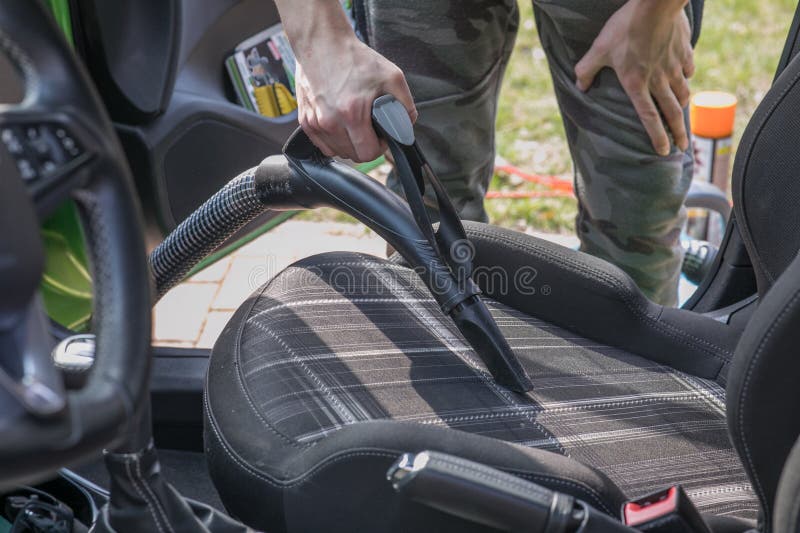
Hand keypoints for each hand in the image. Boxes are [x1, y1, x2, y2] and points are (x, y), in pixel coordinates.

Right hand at [295, 38, 416, 161]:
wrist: (321, 43)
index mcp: (352, 113)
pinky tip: (340, 123)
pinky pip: (323, 145)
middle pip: (353, 156)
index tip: (380, 135)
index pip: (368, 154)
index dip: (379, 147)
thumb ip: (405, 105)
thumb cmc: (355, 58)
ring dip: (349, 143)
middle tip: (369, 128)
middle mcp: (330, 121)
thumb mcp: (392, 76)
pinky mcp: (305, 121)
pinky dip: (333, 140)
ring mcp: (315, 122)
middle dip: (365, 145)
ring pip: (337, 152)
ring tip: (354, 124)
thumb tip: (407, 126)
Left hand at [574, 0, 693, 155]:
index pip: (648, 117)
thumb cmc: (624, 28)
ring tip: (683, 118)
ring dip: (683, 108)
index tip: (663, 151)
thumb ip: (587, 69)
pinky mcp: (684, 52)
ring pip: (683, 93)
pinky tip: (686, 79)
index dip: (656, 136)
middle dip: (678, 132)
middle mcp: (658, 80)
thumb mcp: (599, 49)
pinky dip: (687, 78)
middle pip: (671, 112)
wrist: (655, 5)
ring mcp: (673, 67)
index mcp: (637, 84)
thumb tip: (579, 86)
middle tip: (683, 147)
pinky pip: (688, 70)